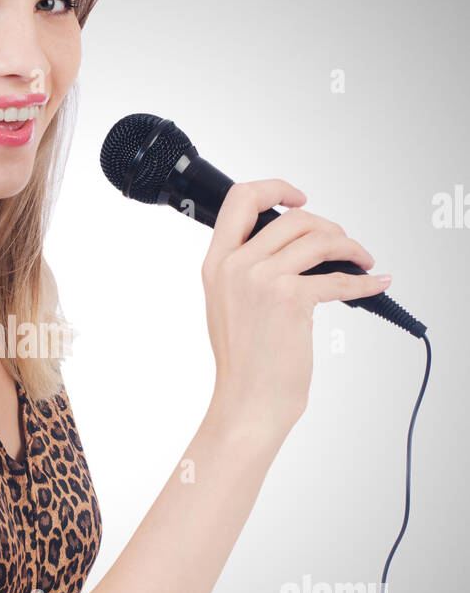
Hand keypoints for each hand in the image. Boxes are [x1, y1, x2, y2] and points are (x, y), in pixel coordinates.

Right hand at [201, 181, 388, 438]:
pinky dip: (365, 280)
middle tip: (343, 246)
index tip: (299, 199)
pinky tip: (376, 282)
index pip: (240, 199)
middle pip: (292, 218)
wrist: (248, 403)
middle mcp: (235, 266)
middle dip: (328, 227)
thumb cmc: (245, 364)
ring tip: (362, 261)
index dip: (275, 189)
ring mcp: (260, 280)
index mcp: (216, 264)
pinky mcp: (290, 299)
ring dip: (351, 247)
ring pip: (319, 238)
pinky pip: (338, 278)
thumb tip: (293, 247)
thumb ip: (247, 270)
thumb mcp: (230, 306)